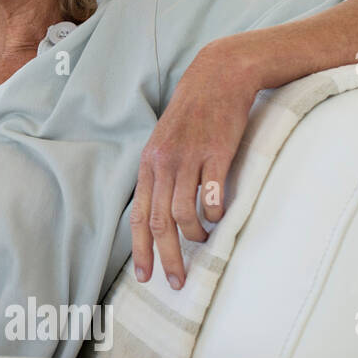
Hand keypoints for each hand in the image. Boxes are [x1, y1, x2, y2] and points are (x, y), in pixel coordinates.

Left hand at [131, 42, 258, 289]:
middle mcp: (163, 163)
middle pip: (158, 221)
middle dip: (166, 256)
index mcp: (148, 164)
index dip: (140, 249)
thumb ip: (162, 176)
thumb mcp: (167, 144)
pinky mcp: (217, 152)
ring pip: (183, 211)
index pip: (138, 215)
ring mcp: (189, 157)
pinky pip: (211, 193)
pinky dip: (214, 212)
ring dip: (194, 234)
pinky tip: (219, 218)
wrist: (218, 76)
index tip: (145, 277)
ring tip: (204, 241)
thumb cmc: (194, 115)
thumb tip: (161, 214)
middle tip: (176, 281)